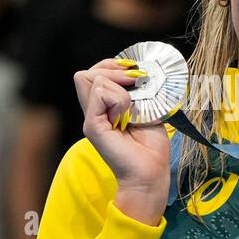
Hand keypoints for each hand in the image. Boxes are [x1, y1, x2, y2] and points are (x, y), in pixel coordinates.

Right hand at [73, 58, 170, 224]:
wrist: (150, 173)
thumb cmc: (151, 146)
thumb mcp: (147, 111)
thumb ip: (137, 93)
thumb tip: (137, 73)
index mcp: (103, 107)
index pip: (95, 73)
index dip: (113, 66)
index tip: (137, 73)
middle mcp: (93, 111)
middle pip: (86, 73)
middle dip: (114, 70)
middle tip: (138, 83)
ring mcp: (90, 118)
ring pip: (92, 79)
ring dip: (120, 87)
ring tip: (132, 108)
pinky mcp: (92, 126)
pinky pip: (100, 95)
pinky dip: (119, 99)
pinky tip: (128, 116)